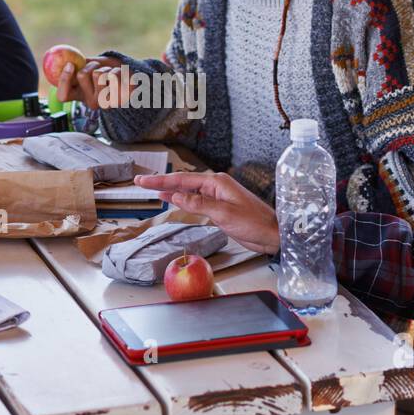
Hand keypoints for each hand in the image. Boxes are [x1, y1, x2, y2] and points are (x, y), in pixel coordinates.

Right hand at [56, 57, 130, 108]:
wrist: (130, 77)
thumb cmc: (107, 71)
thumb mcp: (91, 67)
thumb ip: (79, 65)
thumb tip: (66, 59)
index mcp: (80, 96)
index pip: (62, 96)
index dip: (63, 80)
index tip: (70, 64)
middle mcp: (91, 103)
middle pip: (81, 75)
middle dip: (91, 65)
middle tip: (100, 69)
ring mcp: (106, 103)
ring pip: (99, 73)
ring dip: (107, 68)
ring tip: (112, 74)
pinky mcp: (121, 99)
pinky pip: (114, 74)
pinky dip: (119, 70)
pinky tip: (122, 78)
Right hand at [134, 170, 280, 254]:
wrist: (272, 234)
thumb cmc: (254, 223)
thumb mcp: (223, 213)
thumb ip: (198, 204)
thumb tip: (176, 196)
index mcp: (217, 182)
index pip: (183, 180)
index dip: (161, 181)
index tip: (143, 181)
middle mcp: (216, 186)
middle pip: (183, 182)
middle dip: (162, 183)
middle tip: (141, 182)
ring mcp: (217, 197)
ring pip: (188, 191)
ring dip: (170, 190)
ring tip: (151, 189)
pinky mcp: (219, 208)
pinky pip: (195, 201)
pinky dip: (182, 200)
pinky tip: (173, 200)